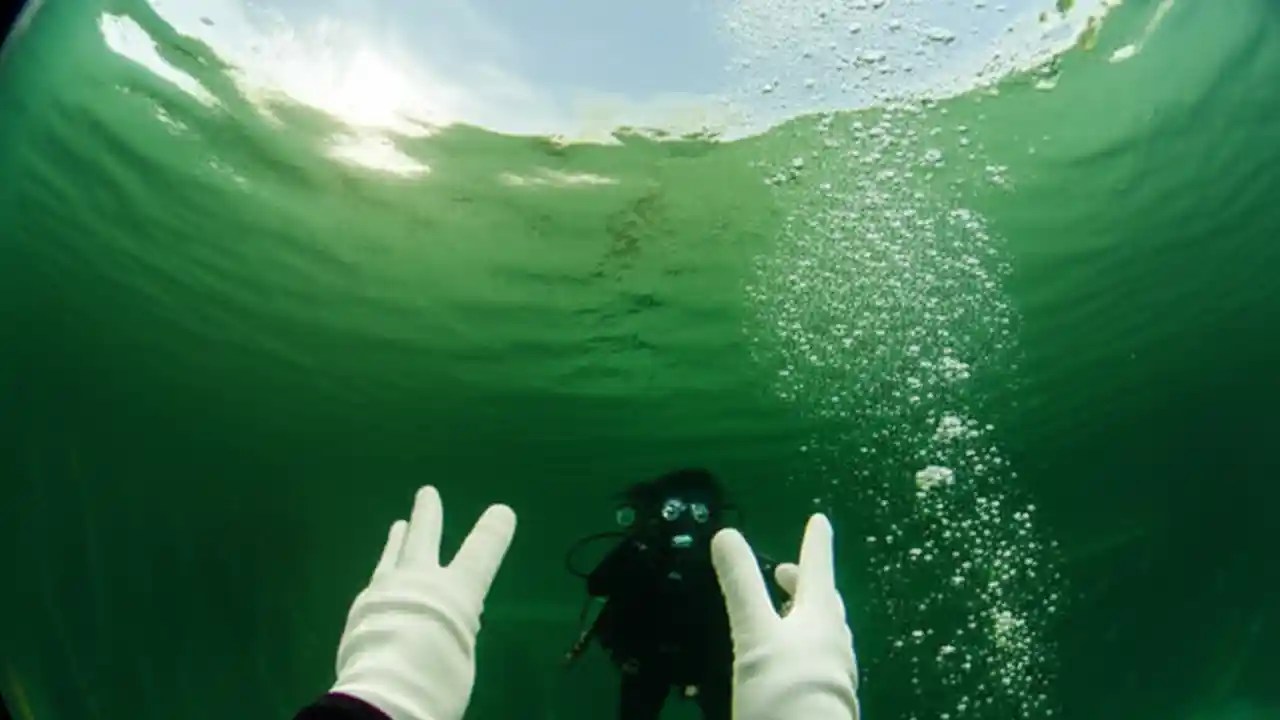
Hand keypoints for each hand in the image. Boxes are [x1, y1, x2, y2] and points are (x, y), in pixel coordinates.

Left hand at [330, 486, 516, 719]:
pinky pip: (375, 584)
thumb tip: (437, 623)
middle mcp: (419, 581)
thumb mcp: (460, 652)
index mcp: (455, 592)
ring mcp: (385, 591)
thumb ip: (452, 629)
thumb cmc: (437, 678)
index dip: (492, 532)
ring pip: (393, 556)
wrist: (385, 694)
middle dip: (428, 514)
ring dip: (397, 540)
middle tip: (426, 492)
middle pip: (424, 538)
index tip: (501, 510)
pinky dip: (382, 577)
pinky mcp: (359, 609)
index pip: (481, 554)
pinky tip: (379, 580)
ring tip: (398, 525)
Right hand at [712, 514, 859, 719]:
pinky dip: (805, 646)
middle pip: (824, 603)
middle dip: (806, 582)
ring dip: (807, 614)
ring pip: (826, 634)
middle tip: (786, 572)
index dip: (816, 543)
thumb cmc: (783, 692)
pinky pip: (820, 661)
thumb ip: (741, 586)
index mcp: (820, 619)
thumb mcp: (754, 635)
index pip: (819, 569)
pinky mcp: (826, 703)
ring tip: (789, 612)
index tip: (820, 520)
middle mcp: (834, 643)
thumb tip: (726, 533)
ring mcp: (834, 676)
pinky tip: (790, 662)